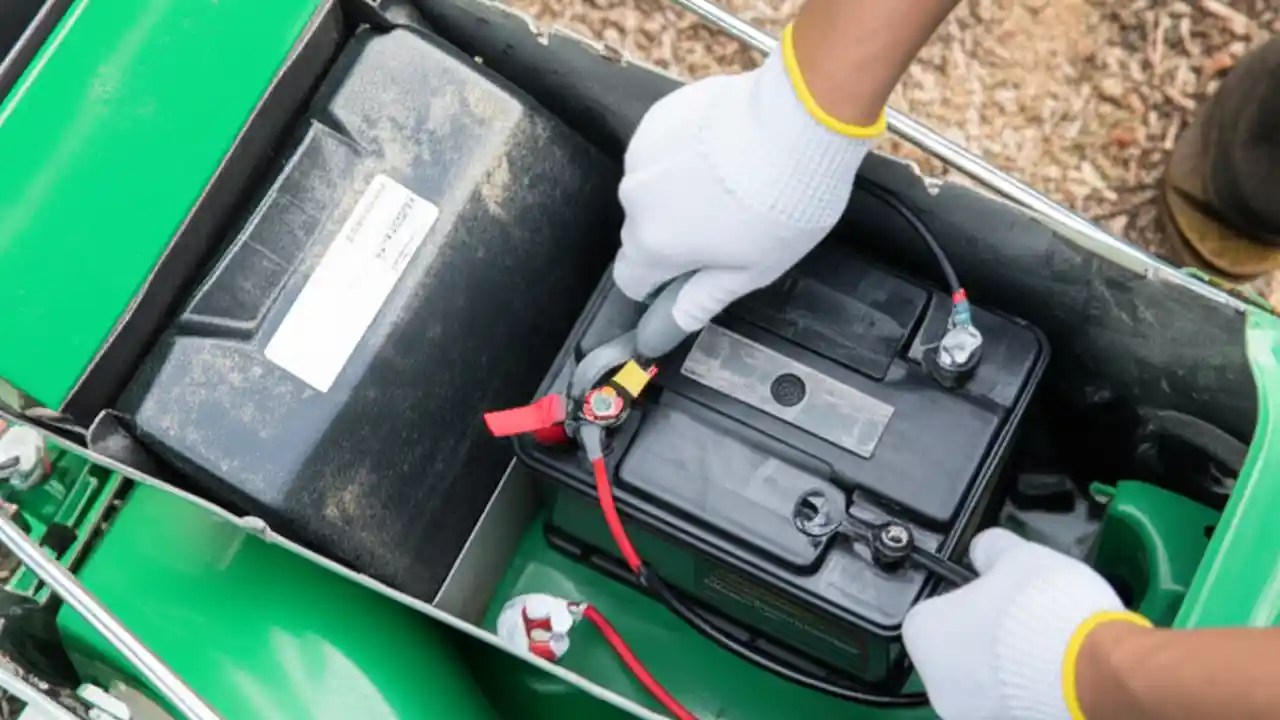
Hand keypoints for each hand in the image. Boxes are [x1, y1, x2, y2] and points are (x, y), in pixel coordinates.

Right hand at [613, 33, 879, 331]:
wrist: (799, 119)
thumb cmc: (781, 203)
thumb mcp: (751, 270)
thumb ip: (701, 300)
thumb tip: (666, 329)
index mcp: (652, 245)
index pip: (631, 279)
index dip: (659, 283)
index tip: (691, 273)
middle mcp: (634, 198)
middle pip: (642, 230)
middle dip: (674, 233)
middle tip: (728, 223)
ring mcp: (642, 151)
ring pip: (651, 186)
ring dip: (678, 190)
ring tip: (731, 179)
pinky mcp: (660, 116)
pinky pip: (663, 146)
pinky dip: (685, 152)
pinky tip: (725, 147)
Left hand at [903, 528, 1149, 719]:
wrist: (1094, 670)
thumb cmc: (1040, 607)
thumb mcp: (1016, 555)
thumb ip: (990, 549)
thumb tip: (983, 549)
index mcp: (924, 634)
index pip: (932, 614)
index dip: (965, 602)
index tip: (993, 596)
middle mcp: (937, 684)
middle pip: (955, 652)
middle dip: (985, 638)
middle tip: (1022, 619)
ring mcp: (971, 716)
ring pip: (984, 683)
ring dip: (1006, 668)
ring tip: (1046, 645)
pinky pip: (1011, 705)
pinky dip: (1028, 690)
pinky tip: (1056, 673)